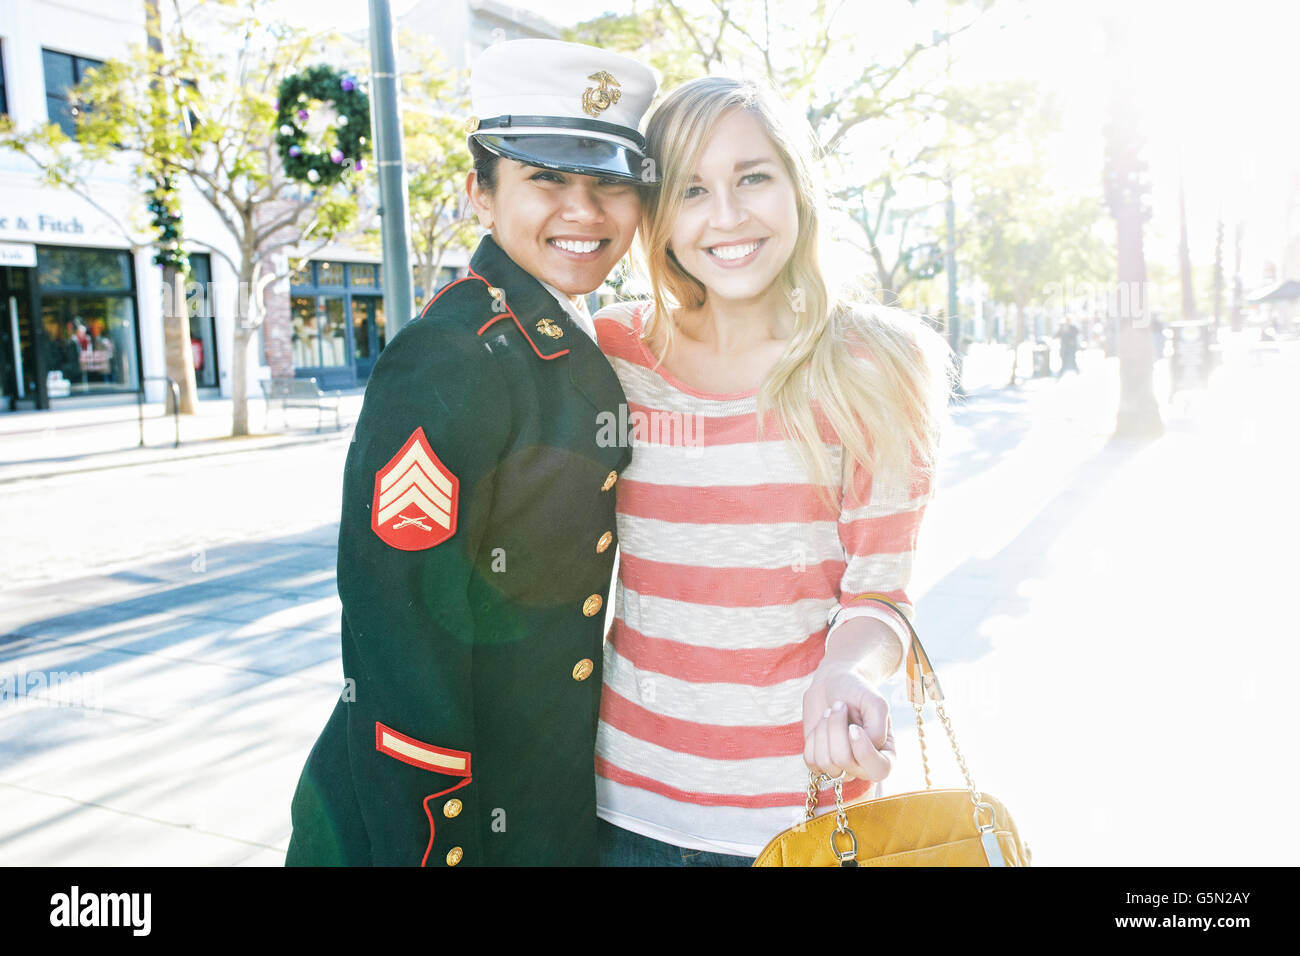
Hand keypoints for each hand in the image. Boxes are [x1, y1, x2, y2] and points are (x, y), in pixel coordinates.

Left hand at [802, 664, 894, 785]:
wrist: (832, 683)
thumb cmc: (857, 692)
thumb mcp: (875, 703)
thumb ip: (877, 729)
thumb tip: (861, 749)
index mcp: (886, 754)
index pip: (880, 771)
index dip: (863, 751)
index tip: (853, 726)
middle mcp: (864, 765)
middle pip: (845, 761)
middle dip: (836, 729)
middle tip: (839, 707)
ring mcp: (841, 767)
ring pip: (826, 762)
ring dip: (824, 730)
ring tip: (830, 713)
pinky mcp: (820, 763)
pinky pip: (811, 760)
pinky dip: (813, 738)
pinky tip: (822, 725)